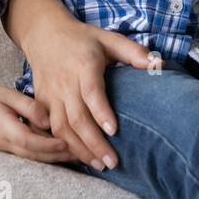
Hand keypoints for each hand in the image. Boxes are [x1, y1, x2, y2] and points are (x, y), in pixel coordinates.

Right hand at [0, 78, 71, 162]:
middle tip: (81, 156)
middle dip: (58, 157)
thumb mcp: (8, 95)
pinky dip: (43, 155)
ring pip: (31, 157)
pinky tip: (58, 152)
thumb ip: (29, 107)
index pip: (29, 141)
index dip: (49, 145)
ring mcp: (3, 149)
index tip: (68, 144)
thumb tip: (47, 121)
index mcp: (4, 128)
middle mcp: (4, 143)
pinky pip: (26, 155)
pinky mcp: (4, 149)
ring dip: (52, 158)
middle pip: (34, 154)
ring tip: (75, 156)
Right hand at [25, 15, 153, 171]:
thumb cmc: (83, 39)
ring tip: (98, 165)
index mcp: (84, 65)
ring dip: (78, 149)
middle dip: (94, 142)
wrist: (44, 34)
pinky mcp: (41, 105)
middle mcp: (65, 83)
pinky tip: (77, 158)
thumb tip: (158, 65)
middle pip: (76, 118)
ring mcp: (50, 95)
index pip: (91, 92)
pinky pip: (49, 130)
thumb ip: (133, 52)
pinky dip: (61, 146)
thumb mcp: (109, 38)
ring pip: (60, 129)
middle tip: (112, 162)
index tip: (115, 131)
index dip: (102, 112)